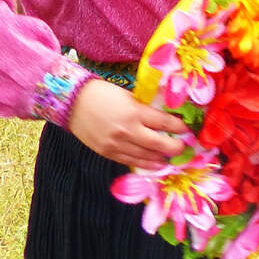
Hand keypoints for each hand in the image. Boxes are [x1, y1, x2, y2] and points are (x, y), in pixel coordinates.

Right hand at [67, 80, 188, 169]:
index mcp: (135, 112)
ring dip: (162, 158)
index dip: (180, 128)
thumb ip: (147, 109)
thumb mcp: (130, 96)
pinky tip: (154, 163)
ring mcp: (116, 145)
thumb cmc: (103, 94)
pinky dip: (145, 163)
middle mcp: (127, 131)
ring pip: (147, 158)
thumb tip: (168, 118)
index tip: (187, 130)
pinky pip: (131, 162)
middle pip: (160, 145)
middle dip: (175, 147)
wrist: (72, 102)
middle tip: (183, 147)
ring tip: (170, 157)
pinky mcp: (108, 153)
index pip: (166, 124)